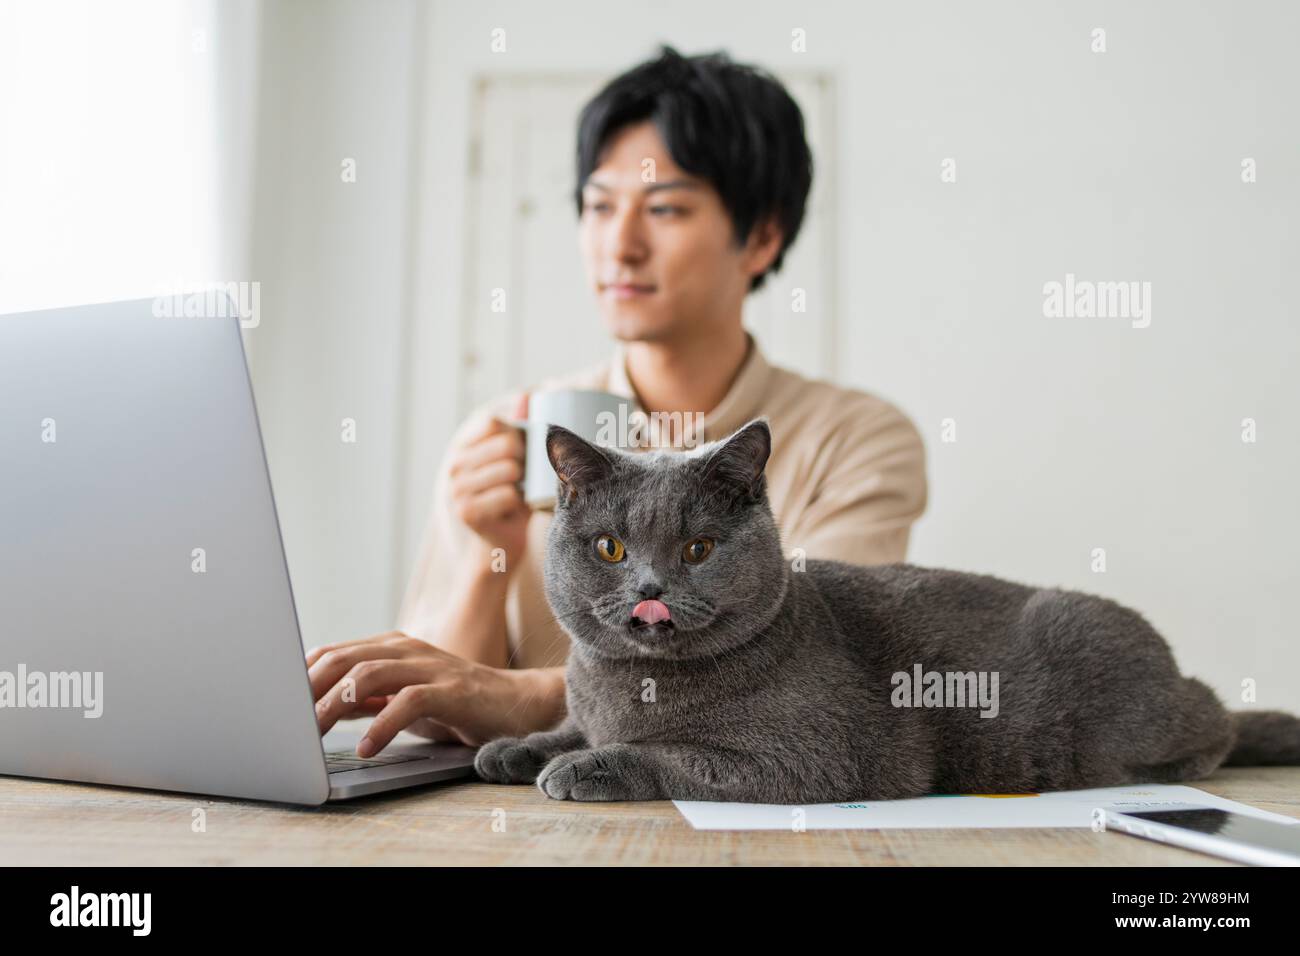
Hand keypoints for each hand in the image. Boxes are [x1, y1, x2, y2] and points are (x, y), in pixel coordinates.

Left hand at [305, 632, 552, 753]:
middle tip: (285, 721)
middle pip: (344, 659)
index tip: (276, 703)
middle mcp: (407, 649)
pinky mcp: (452, 691)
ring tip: (313, 734)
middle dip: (309, 690)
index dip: (300, 676)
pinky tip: (367, 748)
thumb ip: (366, 698)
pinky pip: (408, 702)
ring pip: (369, 674)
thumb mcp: (402, 698)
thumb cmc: (457, 704)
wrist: (517, 706)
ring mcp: (430, 667)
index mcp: (391, 647)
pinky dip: (382, 725)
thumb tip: (319, 706)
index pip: (333, 653)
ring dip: (335, 704)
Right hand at [447, 392, 531, 573]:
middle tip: (524, 481)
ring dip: (523, 484)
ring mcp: (457, 489)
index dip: (516, 433)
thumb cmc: (512, 501)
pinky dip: (520, 505)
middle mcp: (454, 466)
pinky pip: (510, 494)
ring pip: (511, 470)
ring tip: (516, 496)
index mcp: (463, 449)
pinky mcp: (467, 512)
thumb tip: (527, 396)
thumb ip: (517, 431)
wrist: (499, 548)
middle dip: (526, 461)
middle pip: (506, 444)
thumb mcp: (515, 463)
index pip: (492, 422)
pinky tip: (511, 512)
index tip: (522, 453)